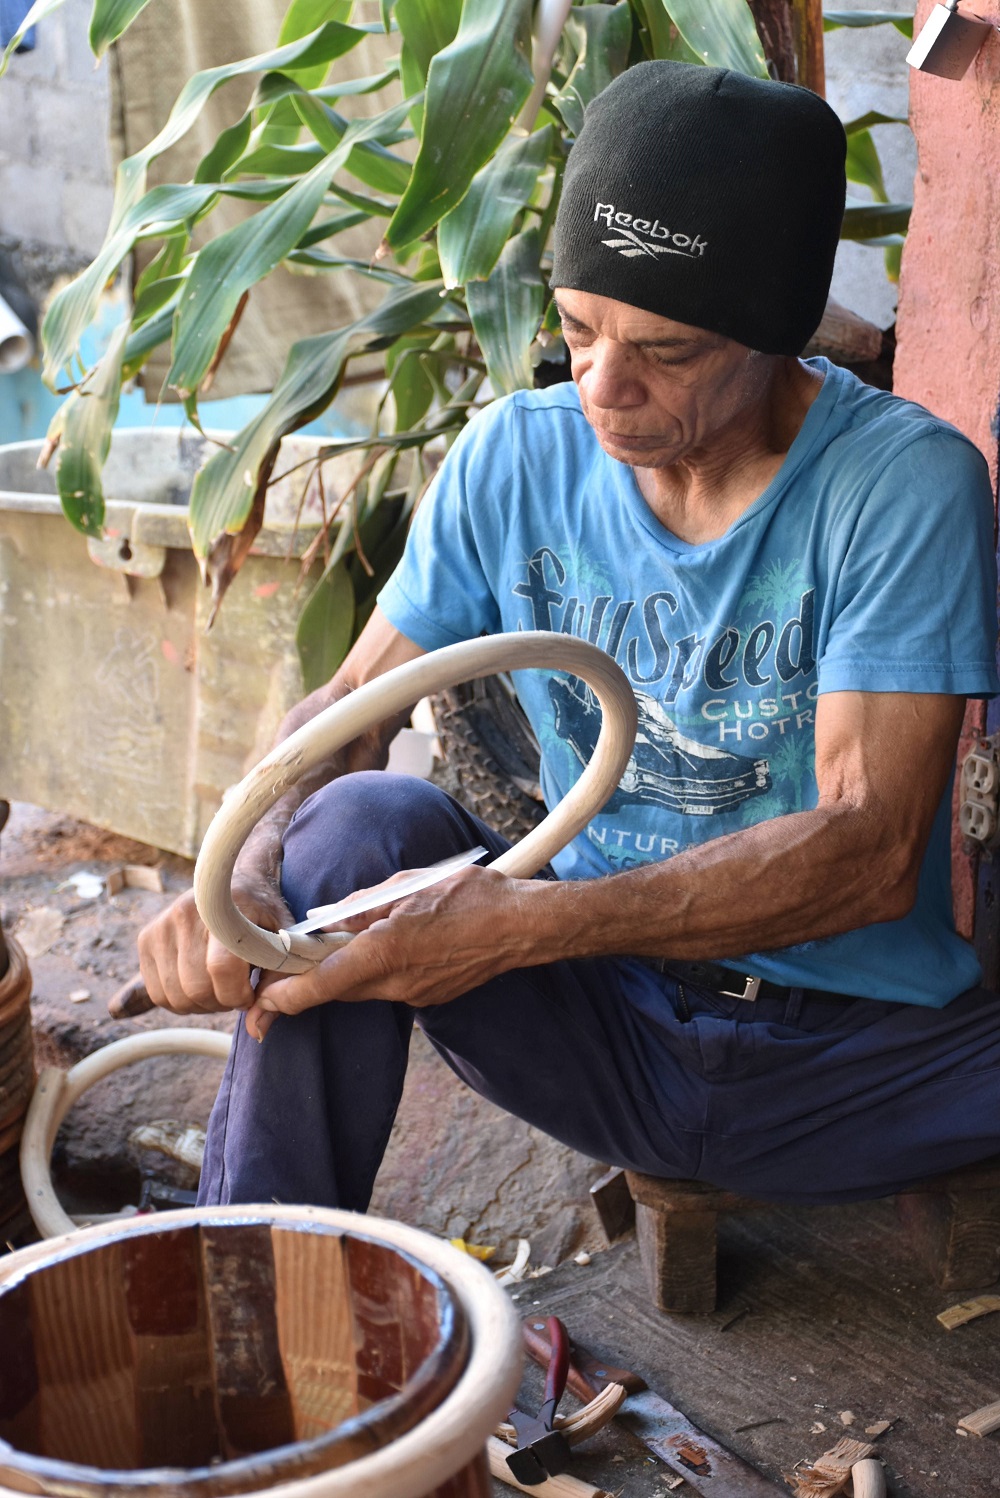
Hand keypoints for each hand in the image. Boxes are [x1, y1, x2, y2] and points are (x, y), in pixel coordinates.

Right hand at [137, 880, 291, 1015]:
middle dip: (221, 1002)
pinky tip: (200, 985)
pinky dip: (180, 1002)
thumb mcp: (285, 943)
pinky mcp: (147, 938)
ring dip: (201, 1004)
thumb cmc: (266, 917)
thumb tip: (256, 1030)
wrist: (236, 884)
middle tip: (237, 992)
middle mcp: (186, 912)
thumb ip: (278, 985)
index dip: (238, 993)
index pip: (221, 967)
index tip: (251, 993)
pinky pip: (157, 993)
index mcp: (225, 908)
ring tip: (220, 987)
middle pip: (195, 987)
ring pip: (174, 995)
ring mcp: (162, 924)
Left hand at [245, 865, 535, 1038]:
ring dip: (338, 976)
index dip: (281, 998)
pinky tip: (383, 948)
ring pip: (357, 992)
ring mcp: (413, 996)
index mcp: (384, 950)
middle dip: (303, 984)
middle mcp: (395, 982)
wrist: (523, 926)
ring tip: (335, 947)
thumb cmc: (470, 896)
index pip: (317, 986)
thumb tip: (323, 919)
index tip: (258, 1001)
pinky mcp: (427, 999)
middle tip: (280, 969)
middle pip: (332, 992)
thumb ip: (359, 904)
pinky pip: (384, 990)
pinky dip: (371, 974)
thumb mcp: (406, 885)